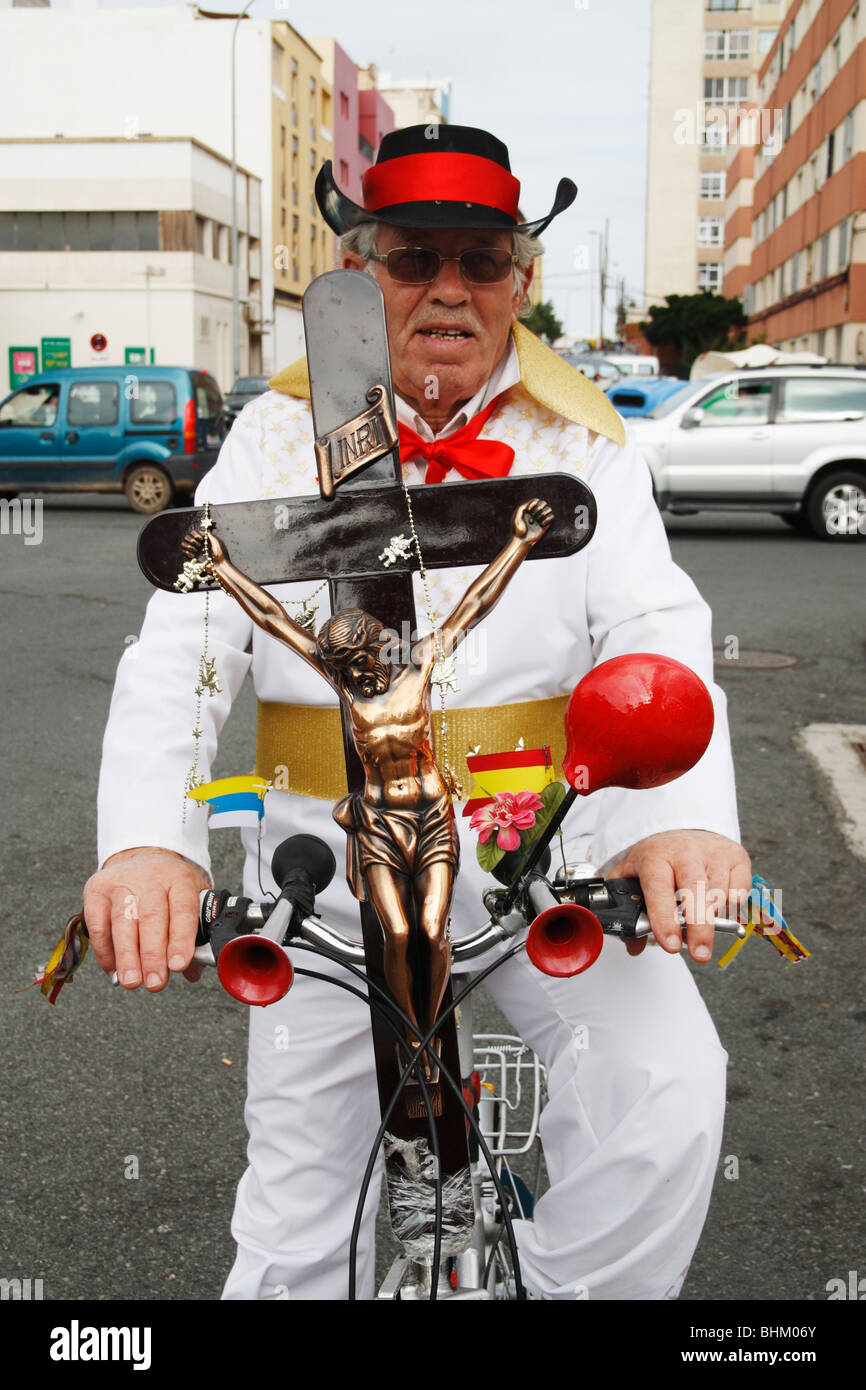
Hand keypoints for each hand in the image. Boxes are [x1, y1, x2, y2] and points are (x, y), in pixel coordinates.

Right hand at [82, 848, 208, 990]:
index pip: (183, 909)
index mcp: (180, 879)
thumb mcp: (191, 900)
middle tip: (155, 983)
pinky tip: (114, 971)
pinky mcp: (96, 890)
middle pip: (151, 917)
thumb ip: (194, 936)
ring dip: (127, 956)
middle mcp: (151, 877)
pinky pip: (98, 925)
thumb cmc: (169, 888)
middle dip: (153, 955)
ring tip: (132, 982)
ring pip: (123, 921)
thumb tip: (192, 972)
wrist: (140, 859)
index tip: (178, 966)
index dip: (181, 939)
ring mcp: (121, 882)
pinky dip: (105, 952)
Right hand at [181, 527, 226, 566]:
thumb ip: (209, 534)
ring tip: (196, 551)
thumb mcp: (216, 541)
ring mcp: (194, 551)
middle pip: (186, 537)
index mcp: (203, 540)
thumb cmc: (220, 553)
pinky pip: (183, 552)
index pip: (193, 533)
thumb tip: (204, 529)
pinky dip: (187, 553)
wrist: (219, 565)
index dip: (195, 534)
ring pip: (183, 544)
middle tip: (198, 546)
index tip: (201, 539)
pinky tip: (193, 556)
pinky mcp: (191, 558)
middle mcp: (198, 545)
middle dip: (192, 540)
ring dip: (189, 546)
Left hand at [513, 498, 552, 543]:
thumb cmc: (517, 530)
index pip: (535, 501)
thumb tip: (532, 503)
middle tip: (534, 514)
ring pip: (549, 509)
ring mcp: (540, 519)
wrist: (521, 541)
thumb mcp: (516, 517)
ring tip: (538, 519)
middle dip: (539, 507)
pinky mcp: (545, 526)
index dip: (533, 503)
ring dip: (544, 512)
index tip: (528, 510)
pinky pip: (552, 517)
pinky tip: (542, 524)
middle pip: (543, 503)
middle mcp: (535, 514)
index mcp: (528, 511)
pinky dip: (548, 519)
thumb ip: (522, 507)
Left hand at [605, 829, 751, 961]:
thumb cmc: (658, 860)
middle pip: (697, 892)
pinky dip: (731, 908)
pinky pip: (740, 893)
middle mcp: (686, 851)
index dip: (665, 919)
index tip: (671, 945)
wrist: (684, 834)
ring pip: (720, 896)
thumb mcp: (631, 877)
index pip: (659, 889)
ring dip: (712, 920)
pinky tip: (717, 906)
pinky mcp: (737, 856)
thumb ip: (626, 912)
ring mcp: (714, 852)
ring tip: (699, 924)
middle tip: (699, 954)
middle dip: (699, 927)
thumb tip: (634, 946)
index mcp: (655, 856)